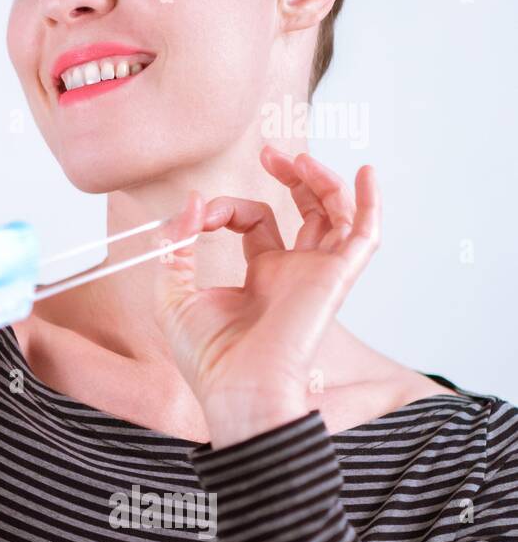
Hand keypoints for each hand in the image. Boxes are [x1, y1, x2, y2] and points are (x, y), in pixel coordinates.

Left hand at [153, 145, 381, 447]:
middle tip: (270, 152)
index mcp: (261, 276)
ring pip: (336, 215)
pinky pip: (365, 236)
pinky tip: (364, 175)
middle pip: (306, 210)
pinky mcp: (335, 279)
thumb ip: (177, 246)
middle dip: (291, 176)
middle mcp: (294, 273)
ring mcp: (317, 274)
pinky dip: (368, 204)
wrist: (235, 388)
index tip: (198, 215)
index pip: (254, 220)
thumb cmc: (207, 356)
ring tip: (296, 159)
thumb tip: (192, 202)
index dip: (226, 207)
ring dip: (320, 181)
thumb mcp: (173, 293)